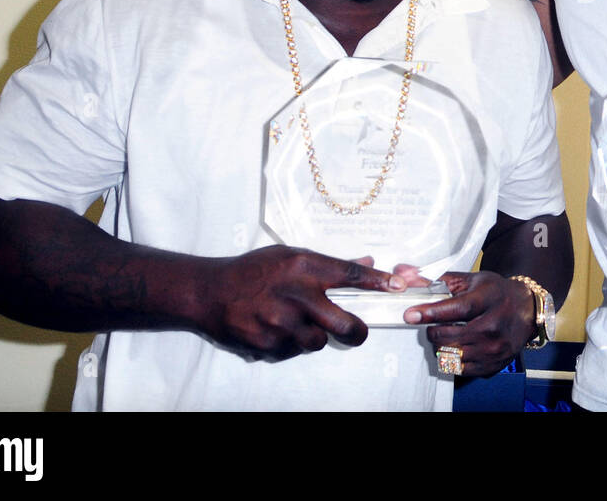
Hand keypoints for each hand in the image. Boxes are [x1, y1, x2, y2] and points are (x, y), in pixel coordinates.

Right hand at [194, 245, 403, 360]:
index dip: (378, 282)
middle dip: (358, 332)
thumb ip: (327, 263)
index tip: (398, 287)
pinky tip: (275, 329)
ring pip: (319, 342)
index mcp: (303, 266)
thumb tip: (366, 263)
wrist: (208, 292)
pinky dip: (290, 344)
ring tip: (297, 323)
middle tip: (358, 331)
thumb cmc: (251, 271)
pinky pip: (293, 351)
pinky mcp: (268, 344)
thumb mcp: (289, 256)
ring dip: (315, 336)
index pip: (350, 275)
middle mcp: (296, 294)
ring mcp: (282, 322)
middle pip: (346, 324)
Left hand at [401, 271, 535, 376]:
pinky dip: (450, 359)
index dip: (432, 312)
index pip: (458, 309)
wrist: (526, 311)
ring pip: (452, 354)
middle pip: (451, 335)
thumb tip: (405, 275)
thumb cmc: (495, 293)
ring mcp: (495, 348)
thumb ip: (438, 280)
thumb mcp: (471, 279)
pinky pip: (459, 369)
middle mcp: (494, 325)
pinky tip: (454, 347)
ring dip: (439, 346)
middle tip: (431, 324)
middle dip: (432, 330)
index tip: (410, 314)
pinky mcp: (493, 365)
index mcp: (489, 299)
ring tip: (443, 335)